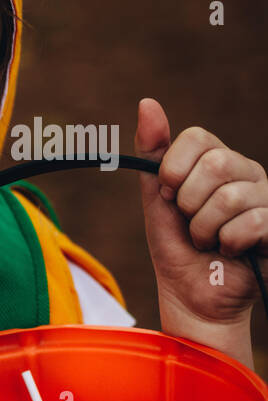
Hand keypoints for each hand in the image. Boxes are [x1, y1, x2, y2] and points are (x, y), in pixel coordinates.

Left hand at [135, 97, 267, 326]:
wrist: (193, 296)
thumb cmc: (177, 248)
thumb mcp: (157, 200)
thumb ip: (153, 155)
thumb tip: (147, 103)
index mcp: (219, 162)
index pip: (198, 137)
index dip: (174, 169)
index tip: (169, 195)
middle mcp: (249, 173)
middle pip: (217, 163)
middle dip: (188, 202)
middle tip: (190, 222)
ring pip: (231, 197)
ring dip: (205, 229)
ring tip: (209, 241)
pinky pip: (252, 222)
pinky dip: (229, 242)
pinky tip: (231, 250)